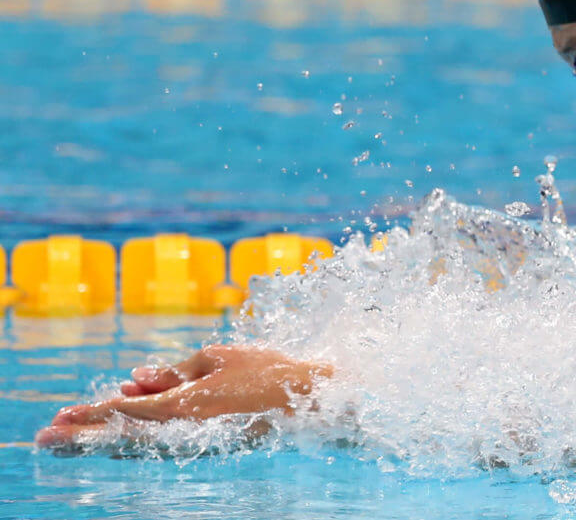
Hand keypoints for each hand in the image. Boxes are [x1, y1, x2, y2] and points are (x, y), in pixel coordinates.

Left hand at [35, 344, 333, 449]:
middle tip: (50, 435)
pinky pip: (164, 427)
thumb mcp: (217, 358)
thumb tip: (138, 377)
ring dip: (111, 423)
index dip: (91, 414)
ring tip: (81, 418)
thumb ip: (175, 369)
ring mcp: (197, 434)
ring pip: (140, 433)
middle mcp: (184, 426)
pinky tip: (132, 398)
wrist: (306, 398)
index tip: (61, 419)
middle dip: (86, 431)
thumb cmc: (266, 372)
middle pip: (124, 432)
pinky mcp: (208, 433)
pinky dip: (141, 417)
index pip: (126, 411)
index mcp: (184, 406)